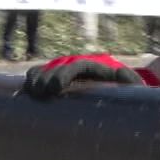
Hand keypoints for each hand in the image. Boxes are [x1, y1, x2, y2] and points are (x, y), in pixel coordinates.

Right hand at [22, 54, 159, 98]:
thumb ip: (129, 80)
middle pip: (57, 67)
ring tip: (31, 92)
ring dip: (36, 79)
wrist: (122, 90)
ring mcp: (67, 71)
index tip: (55, 89)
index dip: (63, 75)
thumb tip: (120, 73)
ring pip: (46, 70)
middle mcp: (78, 65)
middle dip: (46, 79)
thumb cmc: (127, 91)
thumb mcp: (132, 86)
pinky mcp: (58, 79)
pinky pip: (41, 74)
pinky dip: (32, 80)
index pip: (76, 66)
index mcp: (95, 66)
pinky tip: (26, 91)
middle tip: (39, 93)